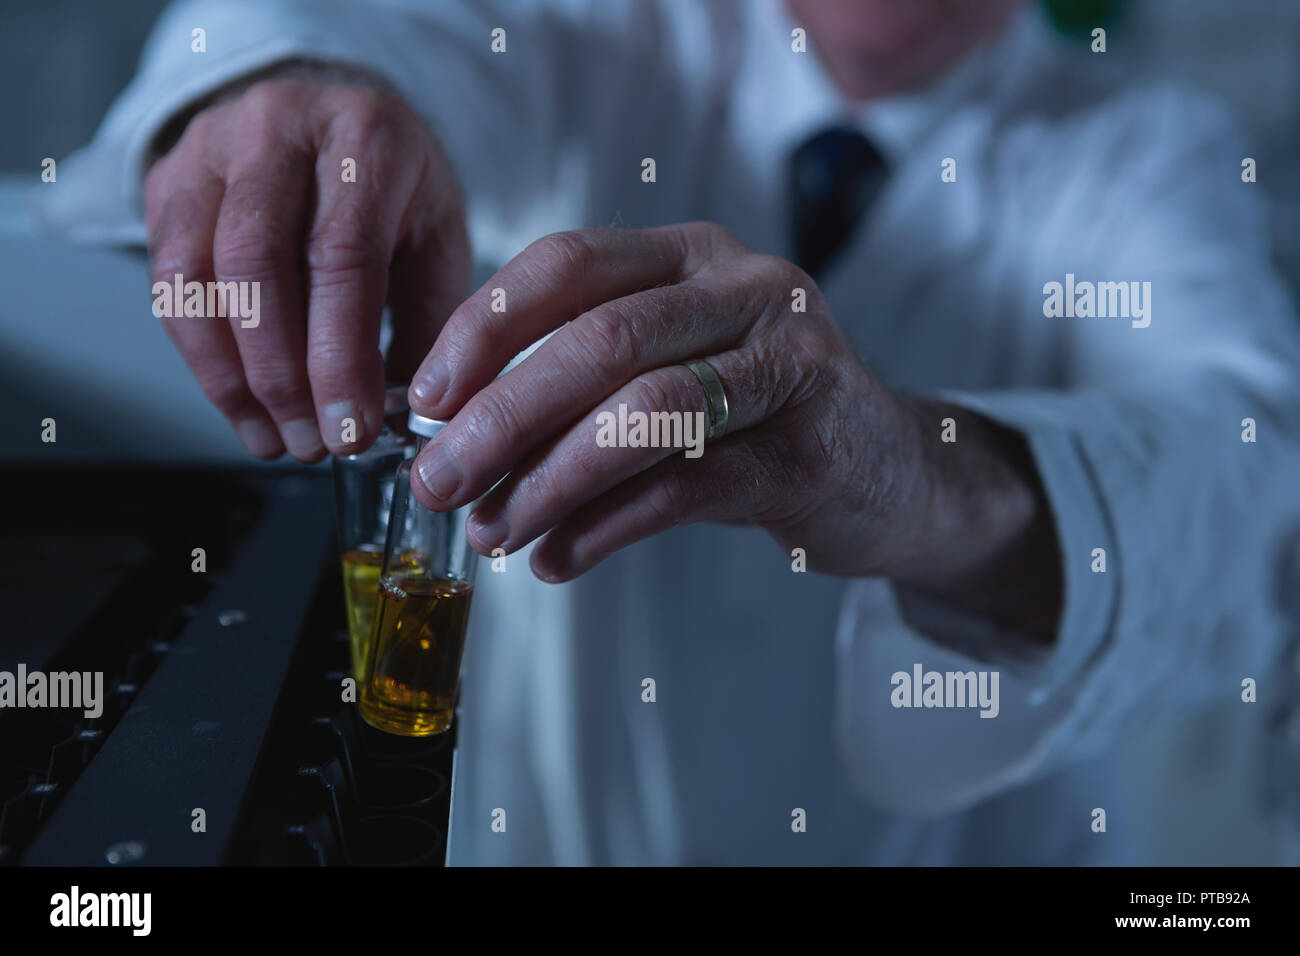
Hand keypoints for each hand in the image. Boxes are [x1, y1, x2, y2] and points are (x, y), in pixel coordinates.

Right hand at [144, 62, 470, 460]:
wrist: (331, 121)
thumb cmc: (393, 190)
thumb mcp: (437, 240)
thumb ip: (428, 322)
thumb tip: (406, 417)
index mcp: (364, 136)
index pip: (342, 255)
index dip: (340, 355)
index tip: (352, 429)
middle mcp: (278, 128)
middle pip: (256, 263)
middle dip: (282, 375)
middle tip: (313, 443)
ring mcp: (209, 148)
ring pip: (195, 276)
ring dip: (233, 378)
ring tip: (277, 438)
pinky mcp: (167, 182)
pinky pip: (168, 284)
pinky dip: (203, 359)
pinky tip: (243, 407)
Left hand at [406, 222, 1060, 636]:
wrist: (891, 472)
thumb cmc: (758, 419)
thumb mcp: (674, 372)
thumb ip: (583, 384)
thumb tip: (455, 436)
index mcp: (695, 254)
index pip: (569, 263)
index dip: (484, 326)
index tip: (424, 397)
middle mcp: (748, 288)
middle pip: (601, 341)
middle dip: (501, 417)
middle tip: (439, 480)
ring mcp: (791, 362)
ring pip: (644, 412)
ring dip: (548, 481)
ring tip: (493, 530)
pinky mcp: (810, 449)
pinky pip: (687, 487)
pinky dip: (607, 528)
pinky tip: (559, 559)